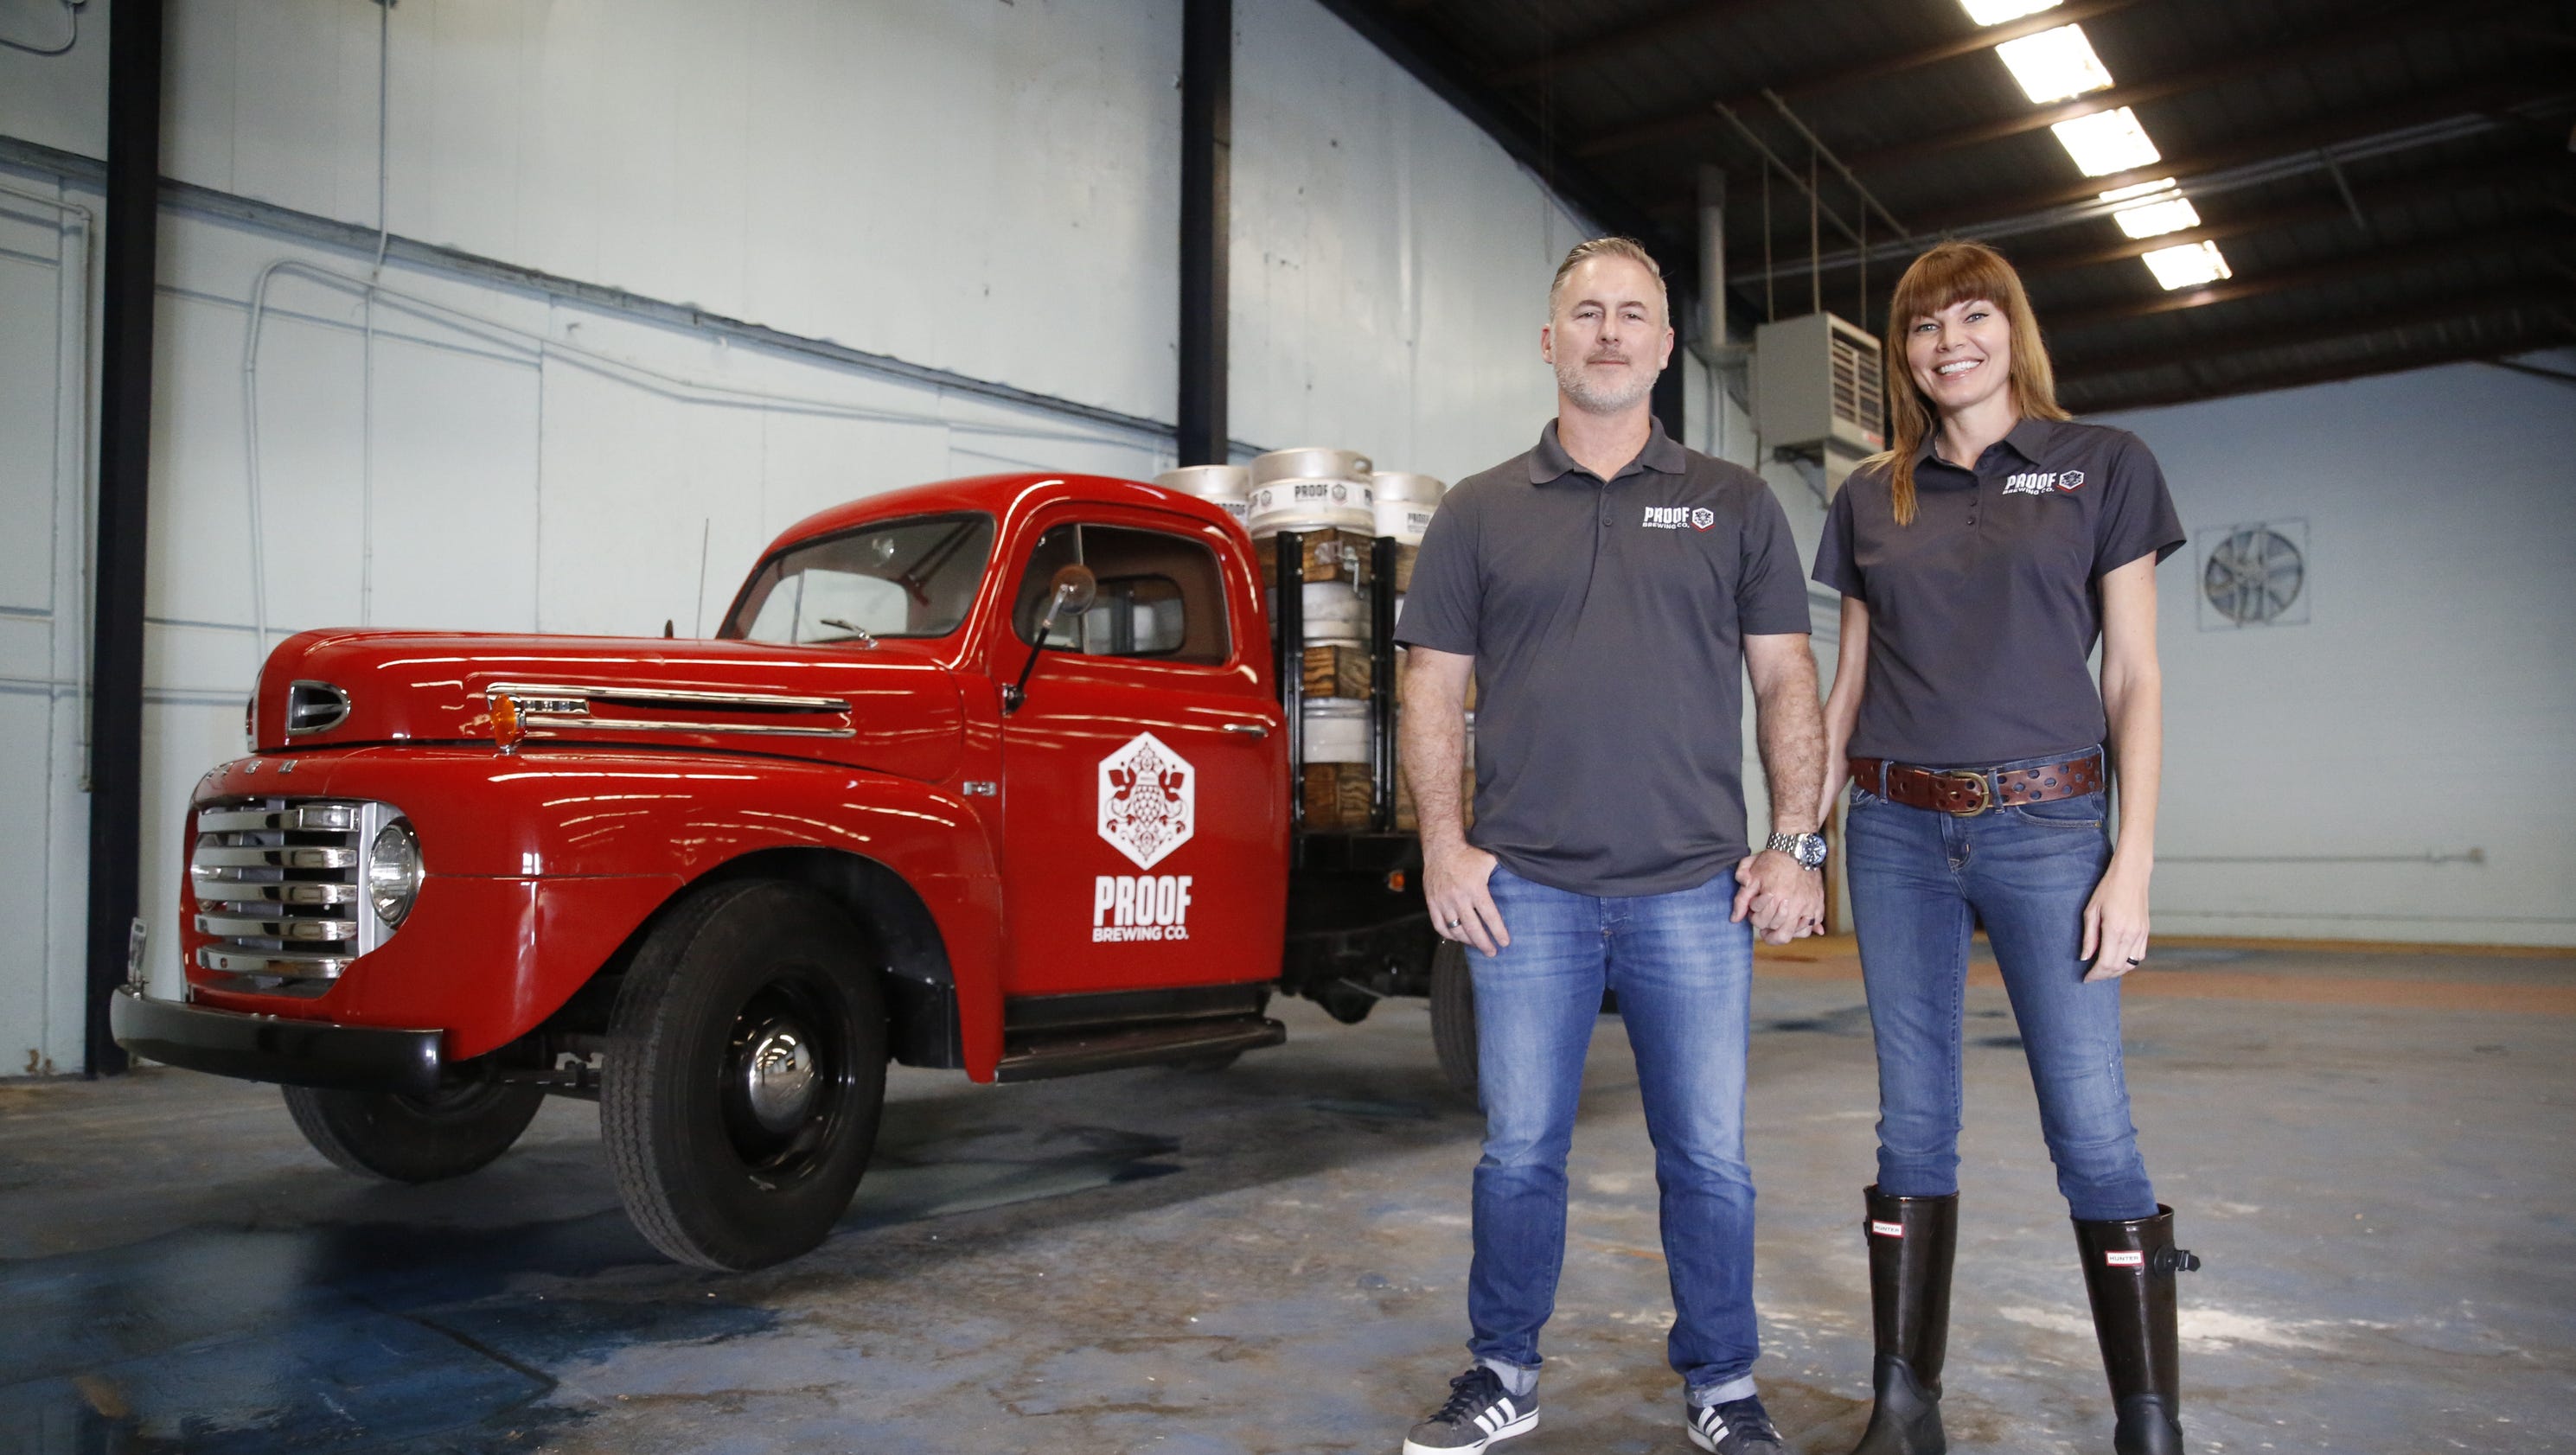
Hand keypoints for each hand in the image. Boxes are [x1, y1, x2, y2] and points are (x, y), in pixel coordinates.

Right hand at [1426, 839, 1509, 957]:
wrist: (1441, 848)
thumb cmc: (1468, 854)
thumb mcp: (1489, 860)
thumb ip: (1503, 873)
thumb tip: (1524, 879)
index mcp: (1475, 887)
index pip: (1489, 915)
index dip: (1498, 931)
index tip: (1505, 942)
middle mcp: (1458, 897)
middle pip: (1472, 928)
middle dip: (1484, 943)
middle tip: (1493, 952)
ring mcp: (1443, 901)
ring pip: (1455, 930)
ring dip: (1468, 941)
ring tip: (1477, 945)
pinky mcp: (1432, 903)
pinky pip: (1439, 926)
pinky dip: (1449, 935)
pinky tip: (1459, 937)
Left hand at [1732, 850, 1823, 945]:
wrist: (1795, 848)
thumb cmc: (1772, 861)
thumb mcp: (1751, 876)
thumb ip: (1741, 899)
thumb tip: (1735, 919)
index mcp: (1775, 896)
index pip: (1760, 922)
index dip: (1754, 917)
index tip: (1754, 911)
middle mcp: (1793, 904)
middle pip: (1779, 933)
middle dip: (1768, 930)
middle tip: (1765, 922)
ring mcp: (1808, 905)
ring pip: (1796, 933)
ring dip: (1785, 932)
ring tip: (1778, 925)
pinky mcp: (1818, 903)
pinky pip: (1813, 925)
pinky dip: (1803, 928)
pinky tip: (1794, 923)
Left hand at [2081, 856, 2150, 980]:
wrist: (2131, 874)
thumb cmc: (2108, 889)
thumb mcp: (2091, 911)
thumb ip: (2089, 937)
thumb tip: (2085, 958)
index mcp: (2115, 929)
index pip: (2106, 963)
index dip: (2095, 974)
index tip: (2086, 978)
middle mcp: (2131, 934)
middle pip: (2118, 967)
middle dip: (2104, 975)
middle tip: (2092, 976)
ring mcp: (2141, 933)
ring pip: (2130, 964)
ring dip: (2116, 971)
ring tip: (2102, 970)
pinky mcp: (2146, 931)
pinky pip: (2139, 956)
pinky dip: (2128, 963)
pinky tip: (2117, 960)